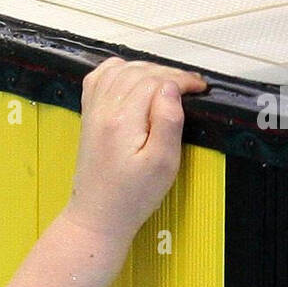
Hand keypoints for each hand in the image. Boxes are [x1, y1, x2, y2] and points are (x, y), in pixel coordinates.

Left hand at [65, 57, 207, 247]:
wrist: (99, 217)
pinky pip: (100, 78)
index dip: (181, 79)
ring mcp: (93, 111)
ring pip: (120, 69)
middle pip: (139, 71)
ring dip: (146, 69)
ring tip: (166, 84)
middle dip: (167, 73)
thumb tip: (171, 88)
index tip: (198, 88)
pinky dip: (118, 70)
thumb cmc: (130, 198)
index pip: (156, 80)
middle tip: (188, 87)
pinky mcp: (89, 117)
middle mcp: (104, 109)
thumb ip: (168, 121)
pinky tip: (132, 78)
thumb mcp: (163, 164)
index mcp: (123, 119)